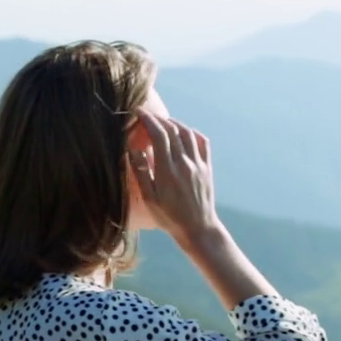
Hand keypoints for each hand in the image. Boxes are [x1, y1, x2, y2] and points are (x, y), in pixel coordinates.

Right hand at [129, 112, 222, 244]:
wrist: (197, 228)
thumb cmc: (169, 217)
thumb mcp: (149, 198)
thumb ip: (141, 172)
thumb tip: (133, 150)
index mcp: (167, 170)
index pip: (159, 135)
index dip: (149, 120)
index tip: (139, 113)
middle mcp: (184, 163)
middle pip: (172, 130)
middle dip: (159, 119)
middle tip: (148, 116)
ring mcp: (198, 164)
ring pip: (188, 133)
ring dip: (175, 123)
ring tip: (164, 122)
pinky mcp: (207, 168)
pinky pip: (203, 142)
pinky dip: (192, 132)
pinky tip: (184, 132)